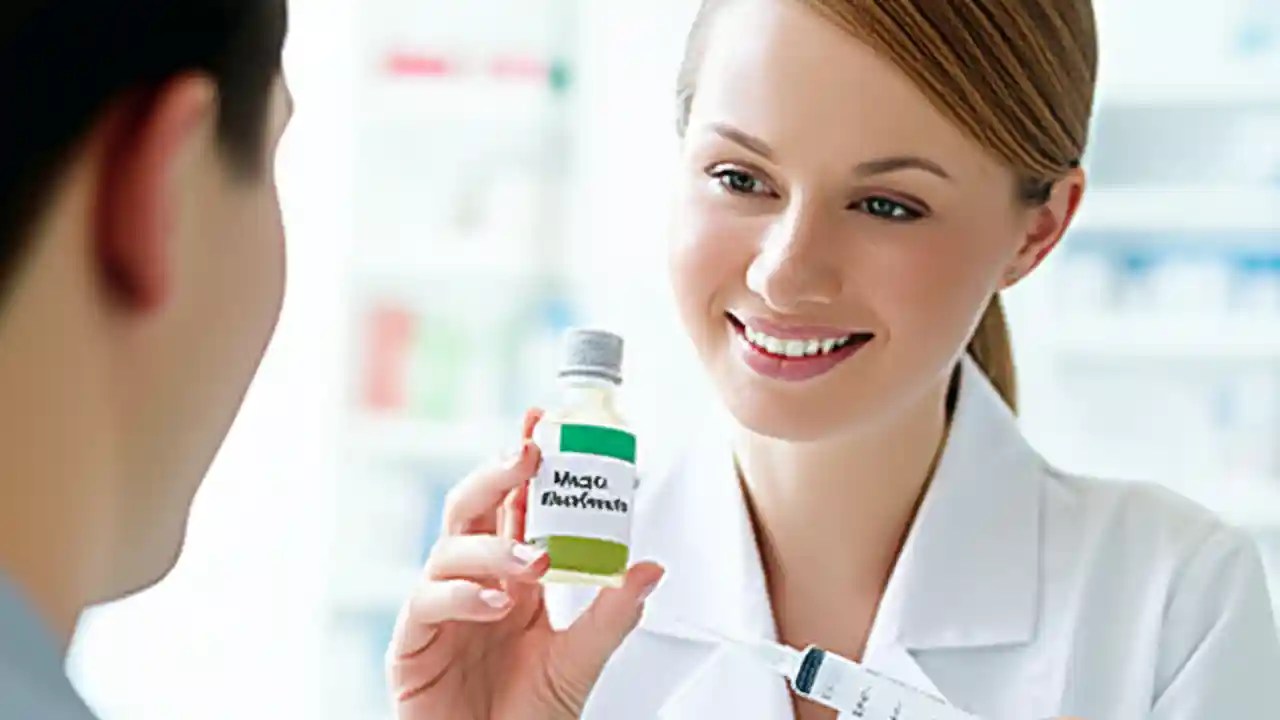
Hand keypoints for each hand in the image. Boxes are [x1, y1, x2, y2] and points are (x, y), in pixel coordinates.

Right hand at [387, 409, 664, 719]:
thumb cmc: (527, 716)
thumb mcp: (580, 661)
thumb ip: (611, 615)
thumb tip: (651, 566)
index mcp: (510, 575)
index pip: (513, 504)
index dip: (524, 462)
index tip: (543, 423)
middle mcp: (472, 582)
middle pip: (472, 507)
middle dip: (498, 473)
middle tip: (530, 454)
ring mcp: (438, 610)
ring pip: (449, 549)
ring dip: (493, 545)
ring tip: (532, 561)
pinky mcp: (411, 645)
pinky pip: (426, 603)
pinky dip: (462, 597)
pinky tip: (496, 604)